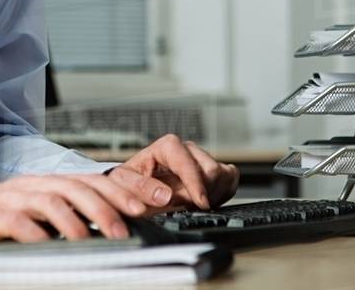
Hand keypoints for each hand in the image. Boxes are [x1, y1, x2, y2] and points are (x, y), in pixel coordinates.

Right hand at [0, 173, 151, 248]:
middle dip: (109, 205)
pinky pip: (20, 220)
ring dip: (80, 220)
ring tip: (98, 239)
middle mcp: (38, 185)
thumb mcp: (44, 215)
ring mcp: (15, 197)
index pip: (97, 179)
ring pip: (54, 199)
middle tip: (131, 226)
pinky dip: (38, 233)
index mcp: (54, 183)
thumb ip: (75, 217)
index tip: (155, 201)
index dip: (128, 188)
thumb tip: (120, 228)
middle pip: (79, 186)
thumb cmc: (4, 220)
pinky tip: (51, 246)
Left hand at [109, 134, 239, 211]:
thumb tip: (164, 195)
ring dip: (212, 195)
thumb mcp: (123, 185)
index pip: (188, 161)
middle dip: (202, 194)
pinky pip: (231, 179)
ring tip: (191, 204)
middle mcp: (186, 149)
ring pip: (223, 176)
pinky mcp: (212, 169)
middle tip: (185, 206)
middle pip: (211, 171)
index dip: (196, 184)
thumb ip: (141, 189)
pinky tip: (204, 201)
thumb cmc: (128, 183)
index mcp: (166, 147)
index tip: (199, 203)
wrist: (135, 186)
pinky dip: (222, 194)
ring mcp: (201, 158)